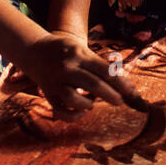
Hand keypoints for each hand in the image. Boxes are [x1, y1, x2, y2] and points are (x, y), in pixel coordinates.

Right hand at [17, 31, 145, 117]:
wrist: (33, 49)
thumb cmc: (65, 49)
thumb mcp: (82, 49)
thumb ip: (100, 64)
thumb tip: (123, 81)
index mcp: (79, 54)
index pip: (104, 70)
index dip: (120, 83)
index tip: (132, 92)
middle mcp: (68, 68)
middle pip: (94, 85)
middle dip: (111, 96)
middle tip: (120, 102)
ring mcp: (56, 81)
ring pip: (75, 99)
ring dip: (88, 105)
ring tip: (92, 103)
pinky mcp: (48, 92)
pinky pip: (61, 110)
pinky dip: (73, 116)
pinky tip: (81, 112)